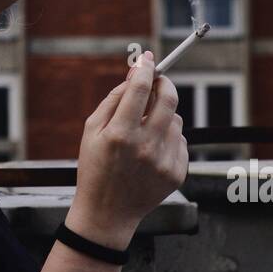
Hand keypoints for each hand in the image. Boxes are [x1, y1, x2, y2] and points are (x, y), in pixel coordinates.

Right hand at [68, 52, 187, 248]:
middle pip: (168, 98)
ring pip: (175, 119)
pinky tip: (151, 153)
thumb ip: (113, 100)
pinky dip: (168, 139)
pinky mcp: (177, 173)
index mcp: (120, 134)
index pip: (140, 88)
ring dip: (163, 116)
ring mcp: (164, 161)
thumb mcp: (91, 131)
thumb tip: (134, 75)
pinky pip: (180, 141)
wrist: (107, 213)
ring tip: (145, 132)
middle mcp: (145, 146)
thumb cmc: (95, 168)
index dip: (146, 68)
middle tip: (156, 82)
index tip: (147, 58)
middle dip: (163, 83)